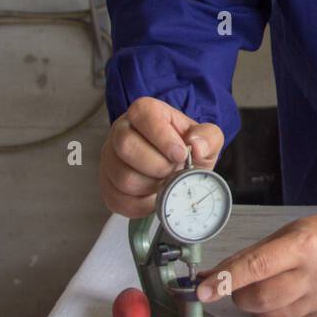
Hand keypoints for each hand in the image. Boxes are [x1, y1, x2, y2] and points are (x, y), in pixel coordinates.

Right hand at [99, 96, 223, 217]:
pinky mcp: (107, 184)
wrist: (179, 168)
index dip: (163, 138)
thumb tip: (197, 145)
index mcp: (144, 112)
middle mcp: (121, 131)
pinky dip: (142, 205)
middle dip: (157, 165)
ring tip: (166, 182)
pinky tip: (155, 197)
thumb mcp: (208, 138)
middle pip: (126, 146)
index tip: (181, 154)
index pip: (143, 116)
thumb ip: (209, 137)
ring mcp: (110, 158)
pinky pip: (118, 199)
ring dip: (151, 186)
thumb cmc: (188, 148)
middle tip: (173, 170)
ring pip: (122, 177)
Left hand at [195, 208, 316, 316]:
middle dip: (240, 296)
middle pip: (262, 298)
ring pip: (274, 315)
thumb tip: (209, 277)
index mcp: (303, 245)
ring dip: (260, 306)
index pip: (257, 266)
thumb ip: (249, 256)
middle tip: (241, 287)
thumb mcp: (285, 234)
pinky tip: (293, 294)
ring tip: (271, 288)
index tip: (203, 291)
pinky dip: (282, 310)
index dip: (226, 280)